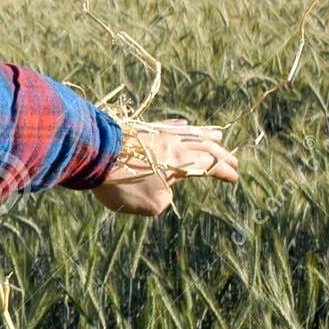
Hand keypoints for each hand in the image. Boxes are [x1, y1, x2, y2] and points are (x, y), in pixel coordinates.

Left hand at [89, 117, 239, 216]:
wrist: (93, 155)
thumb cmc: (121, 184)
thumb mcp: (151, 204)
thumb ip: (165, 197)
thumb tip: (164, 185)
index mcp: (182, 161)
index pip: (211, 165)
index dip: (225, 171)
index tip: (235, 177)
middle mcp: (174, 143)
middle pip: (206, 145)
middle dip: (222, 154)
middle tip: (233, 160)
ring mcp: (157, 132)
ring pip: (189, 131)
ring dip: (206, 134)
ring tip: (218, 135)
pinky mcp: (140, 127)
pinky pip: (166, 124)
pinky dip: (179, 126)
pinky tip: (182, 124)